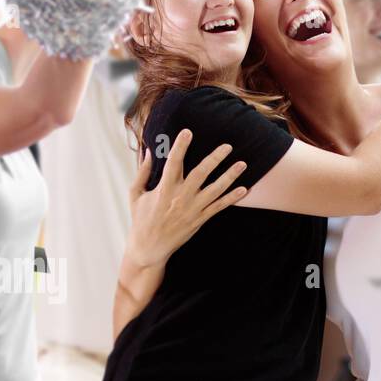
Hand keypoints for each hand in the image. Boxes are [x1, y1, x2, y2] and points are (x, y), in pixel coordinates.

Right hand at [123, 130, 247, 271]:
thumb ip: (143, 172)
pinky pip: (218, 207)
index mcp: (163, 189)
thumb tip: (149, 150)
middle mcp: (180, 198)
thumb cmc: (140, 219)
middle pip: (201, 174)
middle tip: (228, 146)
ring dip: (230, 176)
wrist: (149, 248)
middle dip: (215, 158)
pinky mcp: (200, 220)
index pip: (173, 163)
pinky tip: (244, 189)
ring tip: (243, 164)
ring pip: (215, 190)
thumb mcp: (136, 194)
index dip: (180, 147)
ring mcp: (192, 209)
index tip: (187, 132)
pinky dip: (232, 198)